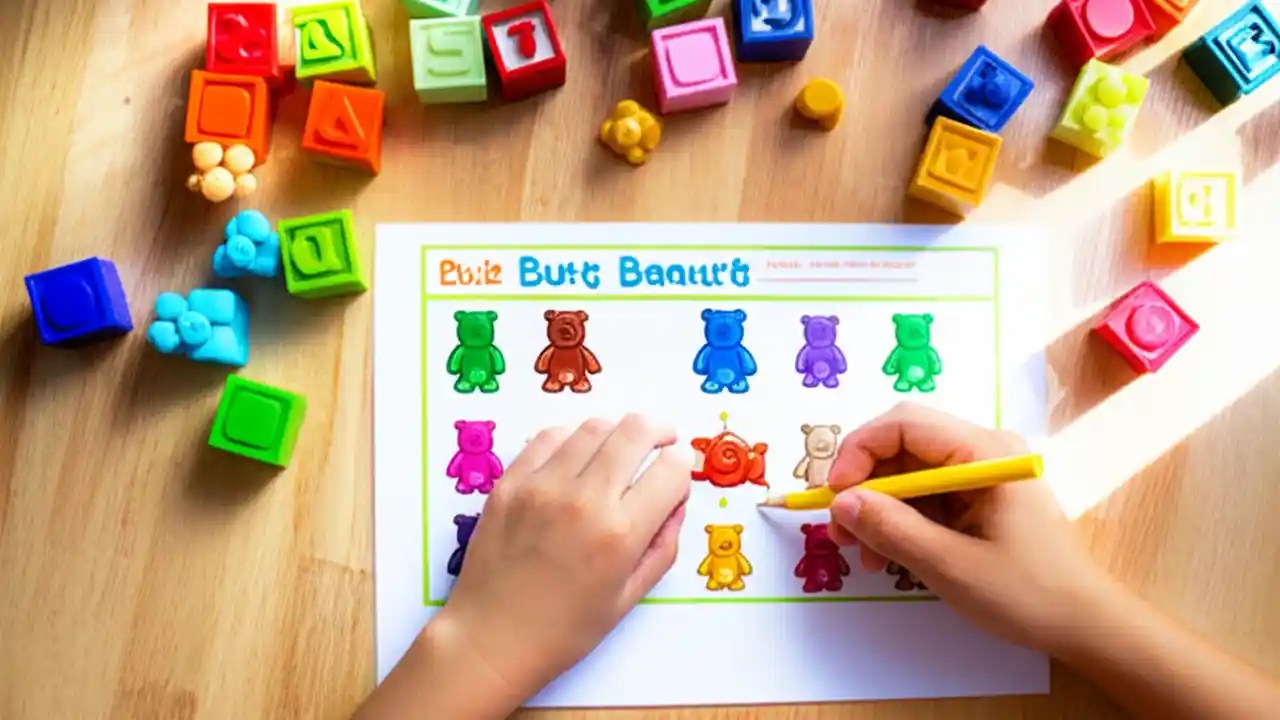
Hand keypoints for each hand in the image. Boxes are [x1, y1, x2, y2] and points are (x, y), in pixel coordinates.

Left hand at [427, 415, 691, 709]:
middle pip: (635, 431)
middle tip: (662, 439)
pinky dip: (573, 436)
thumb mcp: (630, 596)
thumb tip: (676, 498)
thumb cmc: (566, 629)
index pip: (671, 470)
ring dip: (617, 431)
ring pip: (594, 426)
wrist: (492, 638)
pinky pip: (550, 436)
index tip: (677, 472)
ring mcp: (542, 485)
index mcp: (621, 534)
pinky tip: (578, 453)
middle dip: (658, 430)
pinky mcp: (510, 481)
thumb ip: (663, 543)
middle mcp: (584, 499)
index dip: (682, 466)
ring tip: (619, 448)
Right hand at [826, 403, 1112, 654]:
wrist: (1085, 626)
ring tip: (863, 555)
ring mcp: (980, 475)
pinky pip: (924, 497)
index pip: (904, 424)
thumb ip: (892, 529)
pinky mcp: (978, 500)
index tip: (834, 495)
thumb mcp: (950, 565)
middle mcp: (982, 452)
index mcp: (984, 453)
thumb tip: (841, 503)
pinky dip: (898, 522)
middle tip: (839, 530)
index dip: (859, 452)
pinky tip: (886, 555)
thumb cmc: (1028, 593)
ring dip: (877, 509)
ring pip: (907, 474)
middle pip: (902, 446)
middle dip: (863, 485)